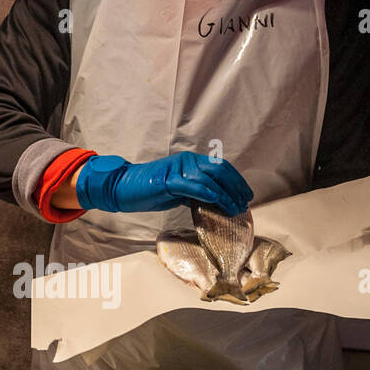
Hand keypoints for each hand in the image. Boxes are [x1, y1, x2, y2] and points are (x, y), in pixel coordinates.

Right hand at [75, 152, 252, 215]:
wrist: (124, 188)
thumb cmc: (149, 191)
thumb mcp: (177, 192)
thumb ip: (194, 193)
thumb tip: (213, 203)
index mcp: (190, 162)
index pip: (220, 167)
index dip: (236, 180)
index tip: (246, 194)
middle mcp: (187, 161)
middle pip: (219, 170)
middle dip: (236, 186)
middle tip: (245, 202)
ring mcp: (178, 169)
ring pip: (209, 178)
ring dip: (225, 194)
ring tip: (234, 208)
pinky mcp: (168, 180)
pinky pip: (192, 185)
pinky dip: (207, 193)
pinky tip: (217, 200)